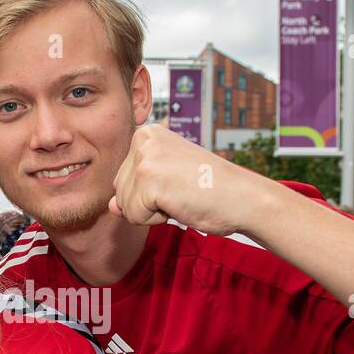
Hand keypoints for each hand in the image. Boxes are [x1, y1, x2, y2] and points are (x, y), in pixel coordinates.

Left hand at [109, 124, 253, 235]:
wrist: (243, 198)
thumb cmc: (210, 190)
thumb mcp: (165, 184)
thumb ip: (135, 190)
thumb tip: (111, 206)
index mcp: (147, 134)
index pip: (123, 180)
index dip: (150, 193)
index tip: (178, 183)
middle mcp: (142, 139)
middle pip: (119, 192)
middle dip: (147, 203)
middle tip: (181, 191)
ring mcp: (145, 158)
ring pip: (125, 206)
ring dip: (152, 212)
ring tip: (181, 195)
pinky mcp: (149, 179)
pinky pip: (135, 216)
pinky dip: (157, 219)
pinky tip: (180, 202)